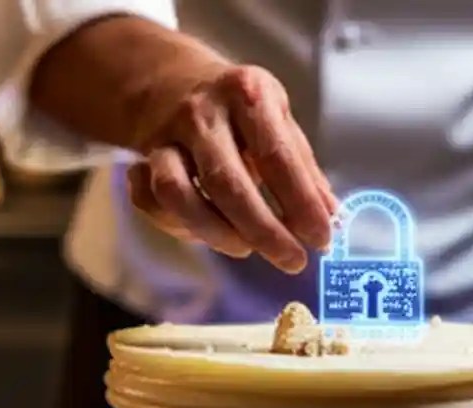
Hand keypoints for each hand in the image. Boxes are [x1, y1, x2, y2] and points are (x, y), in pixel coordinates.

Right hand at [125, 65, 337, 273]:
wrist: (171, 82)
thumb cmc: (240, 112)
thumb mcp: (279, 122)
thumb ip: (303, 169)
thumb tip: (332, 217)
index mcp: (247, 94)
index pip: (277, 155)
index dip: (300, 203)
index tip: (321, 239)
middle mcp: (202, 112)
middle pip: (227, 182)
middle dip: (263, 231)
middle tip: (292, 261)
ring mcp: (165, 135)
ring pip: (177, 193)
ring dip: (215, 233)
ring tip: (245, 249)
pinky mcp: (141, 159)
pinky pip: (150, 201)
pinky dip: (176, 225)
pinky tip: (202, 230)